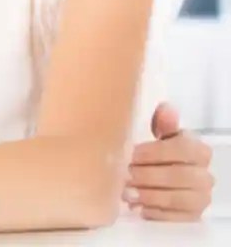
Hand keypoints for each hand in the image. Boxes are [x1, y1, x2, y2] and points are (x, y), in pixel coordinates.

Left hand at [125, 102, 213, 220]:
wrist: (160, 177)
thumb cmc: (157, 151)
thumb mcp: (159, 135)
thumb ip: (162, 123)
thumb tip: (166, 108)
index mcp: (199, 150)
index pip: (182, 149)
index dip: (154, 152)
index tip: (130, 154)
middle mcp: (205, 175)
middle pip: (179, 176)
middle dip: (148, 176)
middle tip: (123, 175)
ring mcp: (201, 198)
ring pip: (178, 199)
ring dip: (150, 195)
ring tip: (126, 193)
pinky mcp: (192, 217)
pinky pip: (176, 218)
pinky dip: (155, 212)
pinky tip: (137, 207)